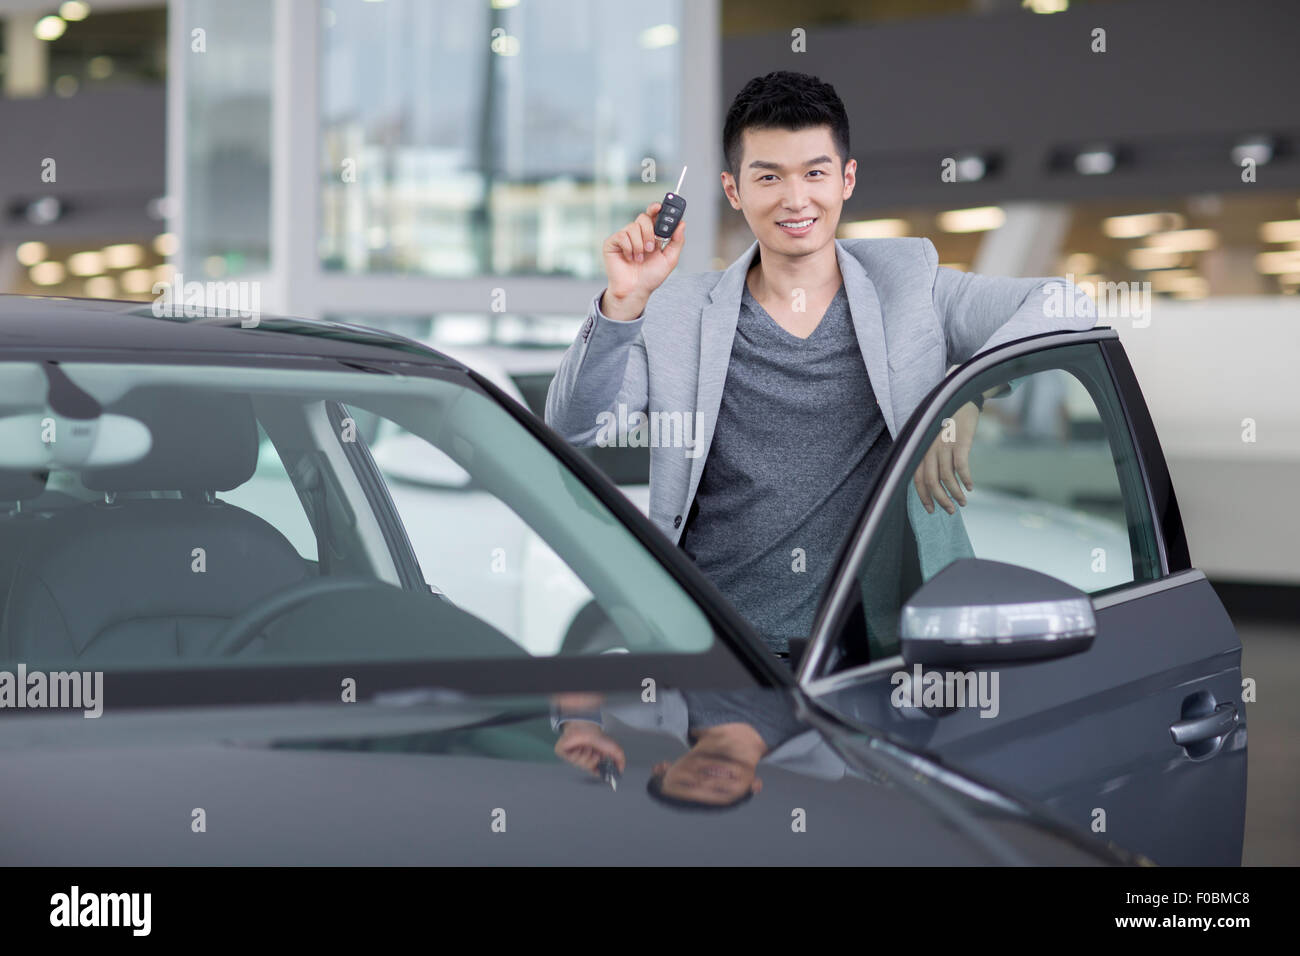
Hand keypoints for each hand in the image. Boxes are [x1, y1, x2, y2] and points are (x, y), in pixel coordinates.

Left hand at [554, 721, 625, 776]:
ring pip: (580, 764)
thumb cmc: (597, 737)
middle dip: (593, 760)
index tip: (602, 771)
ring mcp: (572, 757)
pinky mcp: (562, 753)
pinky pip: (571, 759)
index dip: (598, 772)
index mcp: (592, 760)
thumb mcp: (613, 748)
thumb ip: (620, 759)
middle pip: (588, 768)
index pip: (595, 771)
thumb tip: (621, 770)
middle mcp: (582, 760)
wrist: (586, 727)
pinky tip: (579, 747)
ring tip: (587, 747)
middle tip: (595, 752)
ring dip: (586, 754)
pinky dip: (578, 752)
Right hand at [600, 201, 685, 319]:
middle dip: (649, 232)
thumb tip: (682, 224)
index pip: (654, 215)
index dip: (656, 208)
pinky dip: (629, 248)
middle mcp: (638, 233)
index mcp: (652, 234)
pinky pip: (622, 236)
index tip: (660, 207)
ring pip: (633, 227)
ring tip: (640, 259)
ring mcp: (625, 237)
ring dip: (639, 245)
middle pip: (643, 217)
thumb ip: (677, 241)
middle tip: (651, 248)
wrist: (635, 290)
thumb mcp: (670, 259)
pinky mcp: (613, 242)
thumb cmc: (651, 276)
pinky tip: (629, 258)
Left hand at [913, 401, 980, 514]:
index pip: (917, 479)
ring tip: (962, 502)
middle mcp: (929, 449)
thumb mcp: (930, 437)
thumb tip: (932, 482)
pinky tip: (970, 487)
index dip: (924, 497)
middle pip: (931, 482)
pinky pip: (961, 466)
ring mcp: (944, 445)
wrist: (959, 398)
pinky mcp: (960, 442)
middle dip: (940, 500)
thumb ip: (928, 456)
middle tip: (949, 511)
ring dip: (955, 493)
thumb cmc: (944, 421)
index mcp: (920, 449)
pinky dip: (966, 479)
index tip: (931, 510)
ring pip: (947, 477)